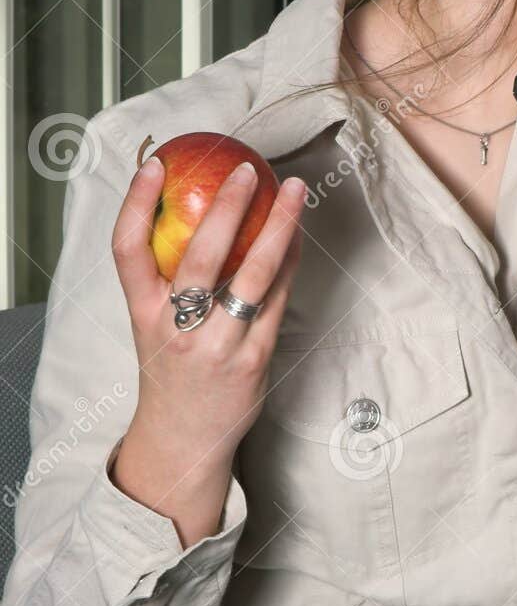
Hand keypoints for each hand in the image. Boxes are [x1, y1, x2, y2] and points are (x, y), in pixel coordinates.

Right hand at [111, 155, 309, 476]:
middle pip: (199, 257)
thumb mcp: (152, 326)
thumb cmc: (173, 371)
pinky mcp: (254, 360)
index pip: (128, 251)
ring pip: (252, 276)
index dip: (136, 204)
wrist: (186, 439)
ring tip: (295, 191)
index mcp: (142, 314)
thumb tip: (192, 210)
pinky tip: (299, 235)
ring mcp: (217, 347)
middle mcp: (176, 330)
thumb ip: (165, 280)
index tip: (154, 165)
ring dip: (278, 228)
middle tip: (247, 170)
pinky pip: (277, 300)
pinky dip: (290, 263)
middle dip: (225, 207)